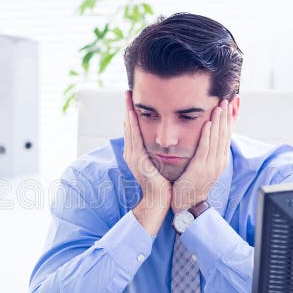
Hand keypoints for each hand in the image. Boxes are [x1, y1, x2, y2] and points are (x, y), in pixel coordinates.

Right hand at [123, 91, 170, 234]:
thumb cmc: (163, 182)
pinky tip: (131, 114)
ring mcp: (132, 156)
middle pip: (128, 125)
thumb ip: (158, 151)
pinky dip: (131, 125)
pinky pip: (133, 138)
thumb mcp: (160, 162)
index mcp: (136, 152)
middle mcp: (131, 152)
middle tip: (127, 92)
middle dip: (127, 108)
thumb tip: (165, 140)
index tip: (133, 99)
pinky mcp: (136, 160)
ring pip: (129, 129)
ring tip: (127, 98)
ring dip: (127, 112)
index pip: (133, 128)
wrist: (159, 200)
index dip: (132, 113)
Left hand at [172, 99, 232, 212]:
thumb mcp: (203, 167)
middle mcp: (219, 161)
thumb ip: (206, 153)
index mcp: (220, 160)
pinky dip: (207, 135)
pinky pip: (205, 148)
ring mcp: (211, 165)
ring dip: (218, 121)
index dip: (229, 120)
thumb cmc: (192, 185)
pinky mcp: (201, 168)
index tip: (230, 106)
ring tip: (219, 106)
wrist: (188, 205)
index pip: (227, 136)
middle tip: (227, 99)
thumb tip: (207, 139)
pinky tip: (208, 123)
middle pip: (225, 134)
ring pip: (217, 139)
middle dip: (226, 116)